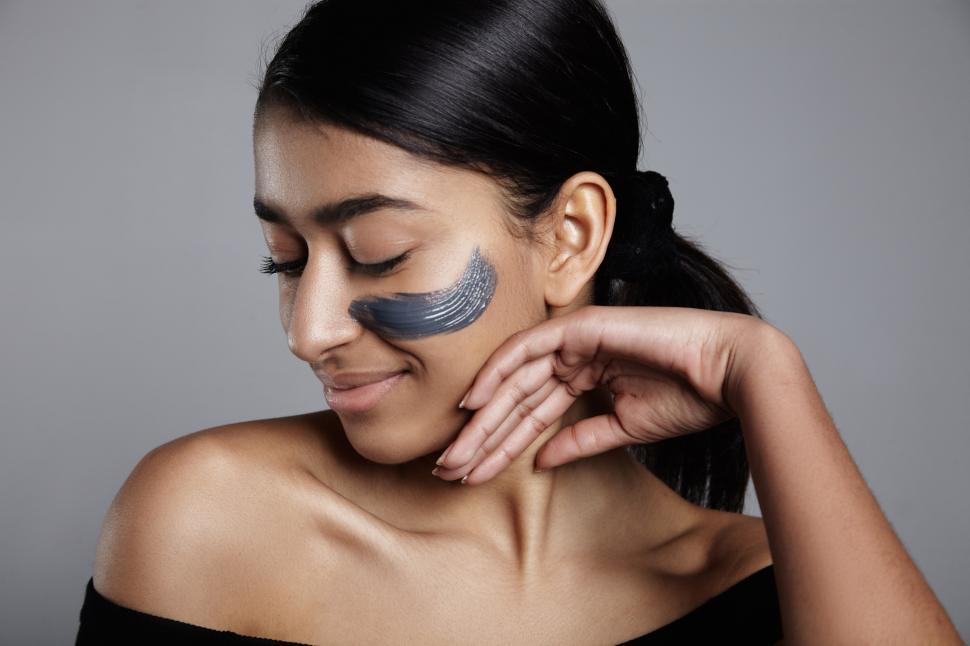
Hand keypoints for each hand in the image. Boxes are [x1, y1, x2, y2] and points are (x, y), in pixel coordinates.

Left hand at [433, 305, 773, 484]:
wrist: (729, 373)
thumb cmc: (690, 398)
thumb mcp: (623, 428)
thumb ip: (579, 440)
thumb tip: (540, 463)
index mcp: (585, 376)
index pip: (531, 415)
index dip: (499, 446)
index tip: (471, 475)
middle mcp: (574, 357)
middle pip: (514, 400)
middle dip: (481, 438)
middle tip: (449, 470)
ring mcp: (576, 339)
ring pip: (514, 379)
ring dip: (482, 416)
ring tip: (454, 452)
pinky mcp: (582, 326)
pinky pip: (528, 349)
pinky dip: (498, 372)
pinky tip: (472, 403)